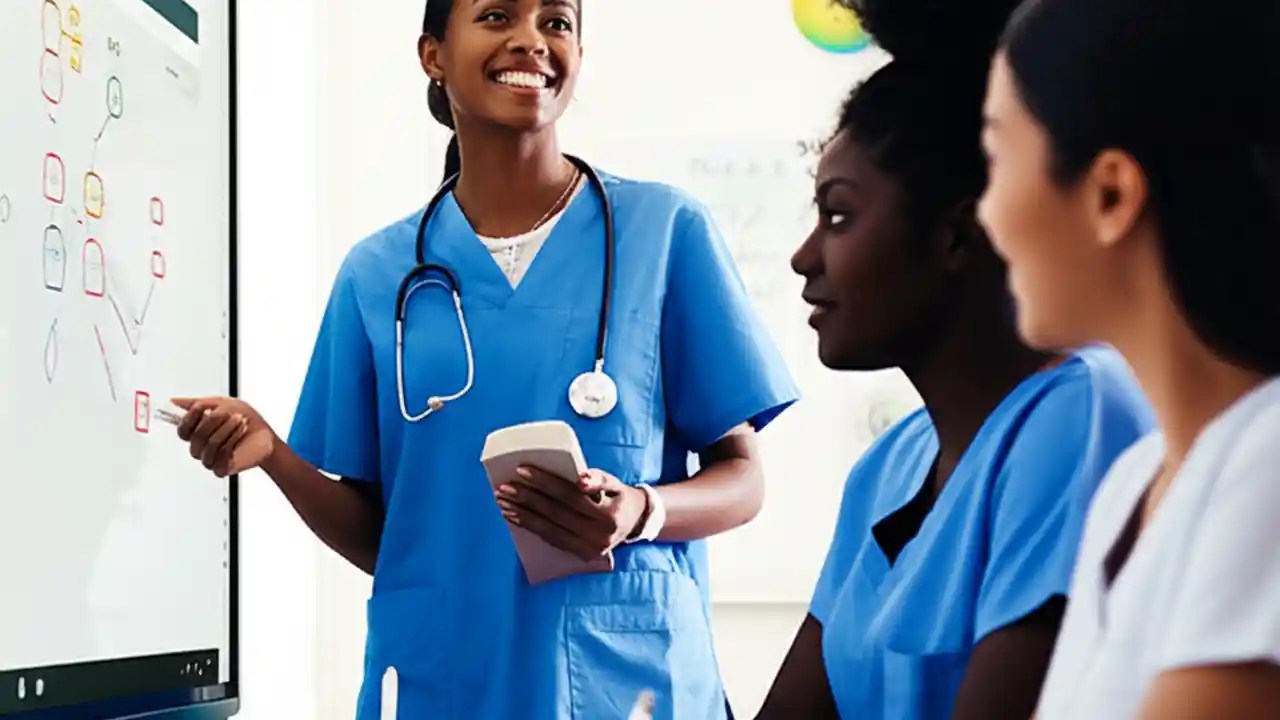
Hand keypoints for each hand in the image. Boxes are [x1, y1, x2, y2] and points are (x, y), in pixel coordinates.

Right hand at [171, 396, 276, 477]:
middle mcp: (200, 448)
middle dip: (213, 420)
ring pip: (209, 445)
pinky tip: (241, 430)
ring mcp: (209, 460)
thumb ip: (197, 403)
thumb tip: (174, 401)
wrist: (265, 434)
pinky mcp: (221, 469)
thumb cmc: (245, 419)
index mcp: (197, 433)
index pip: (183, 430)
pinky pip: (220, 456)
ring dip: (226, 428)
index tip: (202, 407)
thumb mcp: (222, 404)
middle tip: (228, 412)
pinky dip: (232, 440)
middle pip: (196, 436)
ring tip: (240, 419)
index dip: (190, 418)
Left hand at [496, 467, 647, 561]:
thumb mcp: (615, 483)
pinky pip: (551, 539)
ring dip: (522, 515)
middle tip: (504, 487)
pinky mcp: (580, 555)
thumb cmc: (619, 496)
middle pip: (555, 513)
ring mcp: (589, 549)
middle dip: (527, 499)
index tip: (521, 470)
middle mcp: (599, 536)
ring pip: (549, 529)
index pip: (569, 496)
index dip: (544, 483)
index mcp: (609, 516)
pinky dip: (530, 527)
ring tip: (503, 502)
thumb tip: (581, 479)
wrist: (634, 522)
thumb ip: (599, 478)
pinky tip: (514, 516)